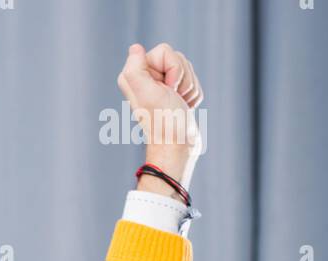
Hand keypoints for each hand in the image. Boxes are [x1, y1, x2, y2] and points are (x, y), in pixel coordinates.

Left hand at [117, 42, 203, 189]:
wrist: (178, 146)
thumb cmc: (164, 122)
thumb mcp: (148, 94)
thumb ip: (135, 70)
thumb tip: (135, 48)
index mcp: (134, 75)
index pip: (165, 50)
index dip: (173, 68)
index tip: (166, 90)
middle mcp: (145, 78)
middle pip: (178, 58)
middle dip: (183, 79)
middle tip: (173, 99)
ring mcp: (161, 85)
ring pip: (188, 69)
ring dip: (189, 88)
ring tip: (179, 105)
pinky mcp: (174, 93)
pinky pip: (193, 81)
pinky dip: (193, 95)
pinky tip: (184, 107)